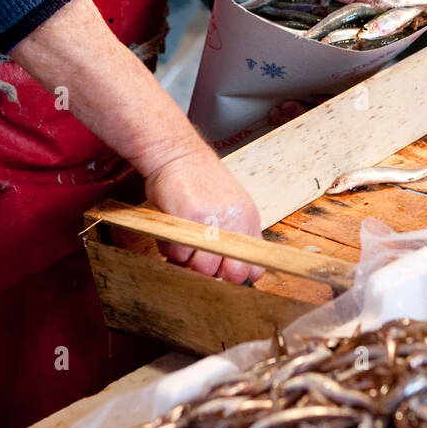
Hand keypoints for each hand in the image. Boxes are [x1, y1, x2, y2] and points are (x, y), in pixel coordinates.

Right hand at [144, 146, 264, 284]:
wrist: (176, 153)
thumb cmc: (197, 179)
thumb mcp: (230, 203)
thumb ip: (236, 232)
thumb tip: (234, 268)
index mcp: (248, 219)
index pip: (255, 267)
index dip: (236, 274)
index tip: (222, 270)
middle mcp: (235, 222)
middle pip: (230, 274)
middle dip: (213, 272)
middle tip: (198, 257)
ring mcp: (213, 221)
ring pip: (202, 267)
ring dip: (188, 260)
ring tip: (182, 240)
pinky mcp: (190, 218)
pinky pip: (178, 253)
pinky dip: (171, 248)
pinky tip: (172, 230)